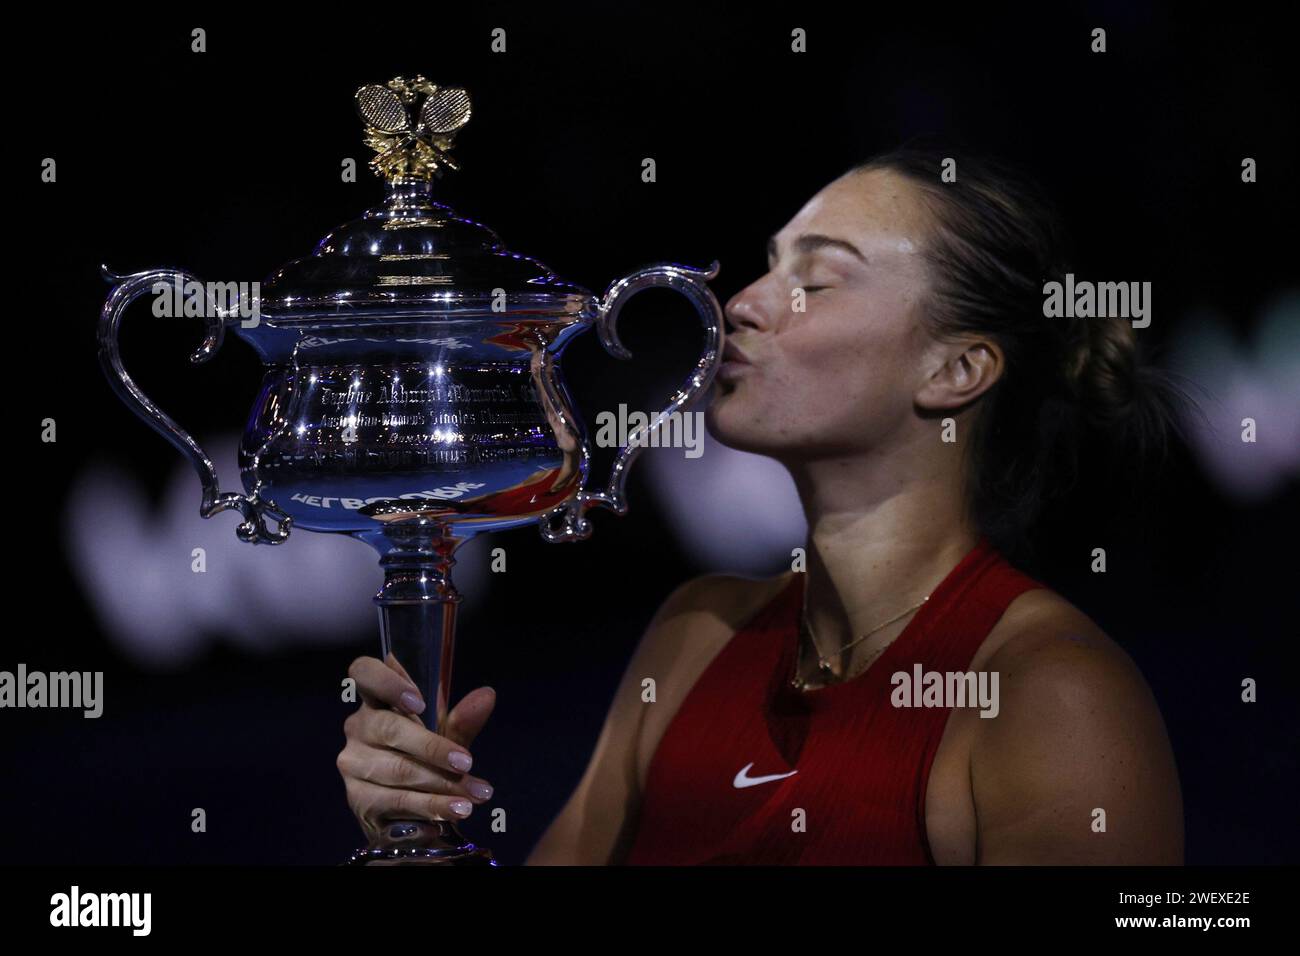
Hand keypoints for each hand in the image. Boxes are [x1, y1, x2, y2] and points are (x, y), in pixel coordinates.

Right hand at [337, 653, 496, 845]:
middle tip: (467, 763)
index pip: (364, 673)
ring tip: (473, 796)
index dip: (386, 682)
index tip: (419, 703)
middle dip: (433, 748)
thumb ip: (462, 721)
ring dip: (441, 785)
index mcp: (376, 702)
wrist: (411, 813)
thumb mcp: (446, 739)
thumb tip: (486, 696)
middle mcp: (358, 728)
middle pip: (389, 728)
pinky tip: (453, 811)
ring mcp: (354, 765)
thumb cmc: (425, 761)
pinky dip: (430, 807)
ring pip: (398, 770)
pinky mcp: (358, 799)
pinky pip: (397, 801)